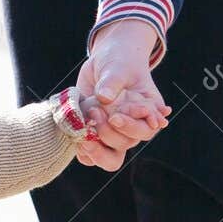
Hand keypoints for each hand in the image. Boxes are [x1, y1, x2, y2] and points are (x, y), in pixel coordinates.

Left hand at [75, 20, 170, 170]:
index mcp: (147, 111)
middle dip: (108, 132)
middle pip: (126, 144)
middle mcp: (132, 127)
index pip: (147, 130)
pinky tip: (75, 136)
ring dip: (96, 148)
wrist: (103, 63)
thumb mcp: (117, 67)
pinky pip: (91, 157)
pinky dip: (83, 152)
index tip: (115, 116)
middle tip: (95, 111)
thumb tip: (104, 98)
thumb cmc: (118, 62)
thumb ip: (113, 81)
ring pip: (110, 159)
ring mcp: (114, 134)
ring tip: (84, 127)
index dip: (132, 127)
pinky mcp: (96, 137)